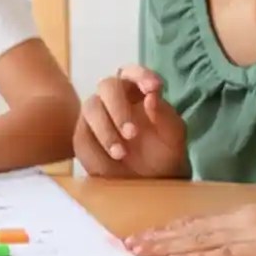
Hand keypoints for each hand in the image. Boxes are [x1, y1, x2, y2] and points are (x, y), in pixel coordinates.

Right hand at [73, 64, 188, 177]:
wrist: (152, 183)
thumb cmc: (165, 153)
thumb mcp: (173, 137)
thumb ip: (165, 116)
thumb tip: (151, 96)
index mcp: (137, 90)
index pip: (132, 72)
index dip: (140, 75)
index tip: (153, 88)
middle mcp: (113, 98)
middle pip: (107, 86)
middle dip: (118, 107)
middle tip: (132, 134)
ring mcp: (95, 117)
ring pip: (90, 108)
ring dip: (104, 130)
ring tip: (120, 154)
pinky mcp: (84, 138)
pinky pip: (81, 137)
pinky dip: (95, 150)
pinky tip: (110, 165)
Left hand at [124, 203, 255, 255]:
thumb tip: (237, 238)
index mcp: (249, 212)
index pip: (200, 221)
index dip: (170, 228)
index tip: (145, 233)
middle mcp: (244, 218)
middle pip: (191, 228)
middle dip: (157, 236)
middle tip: (126, 243)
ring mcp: (253, 234)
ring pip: (199, 239)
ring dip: (166, 246)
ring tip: (139, 250)